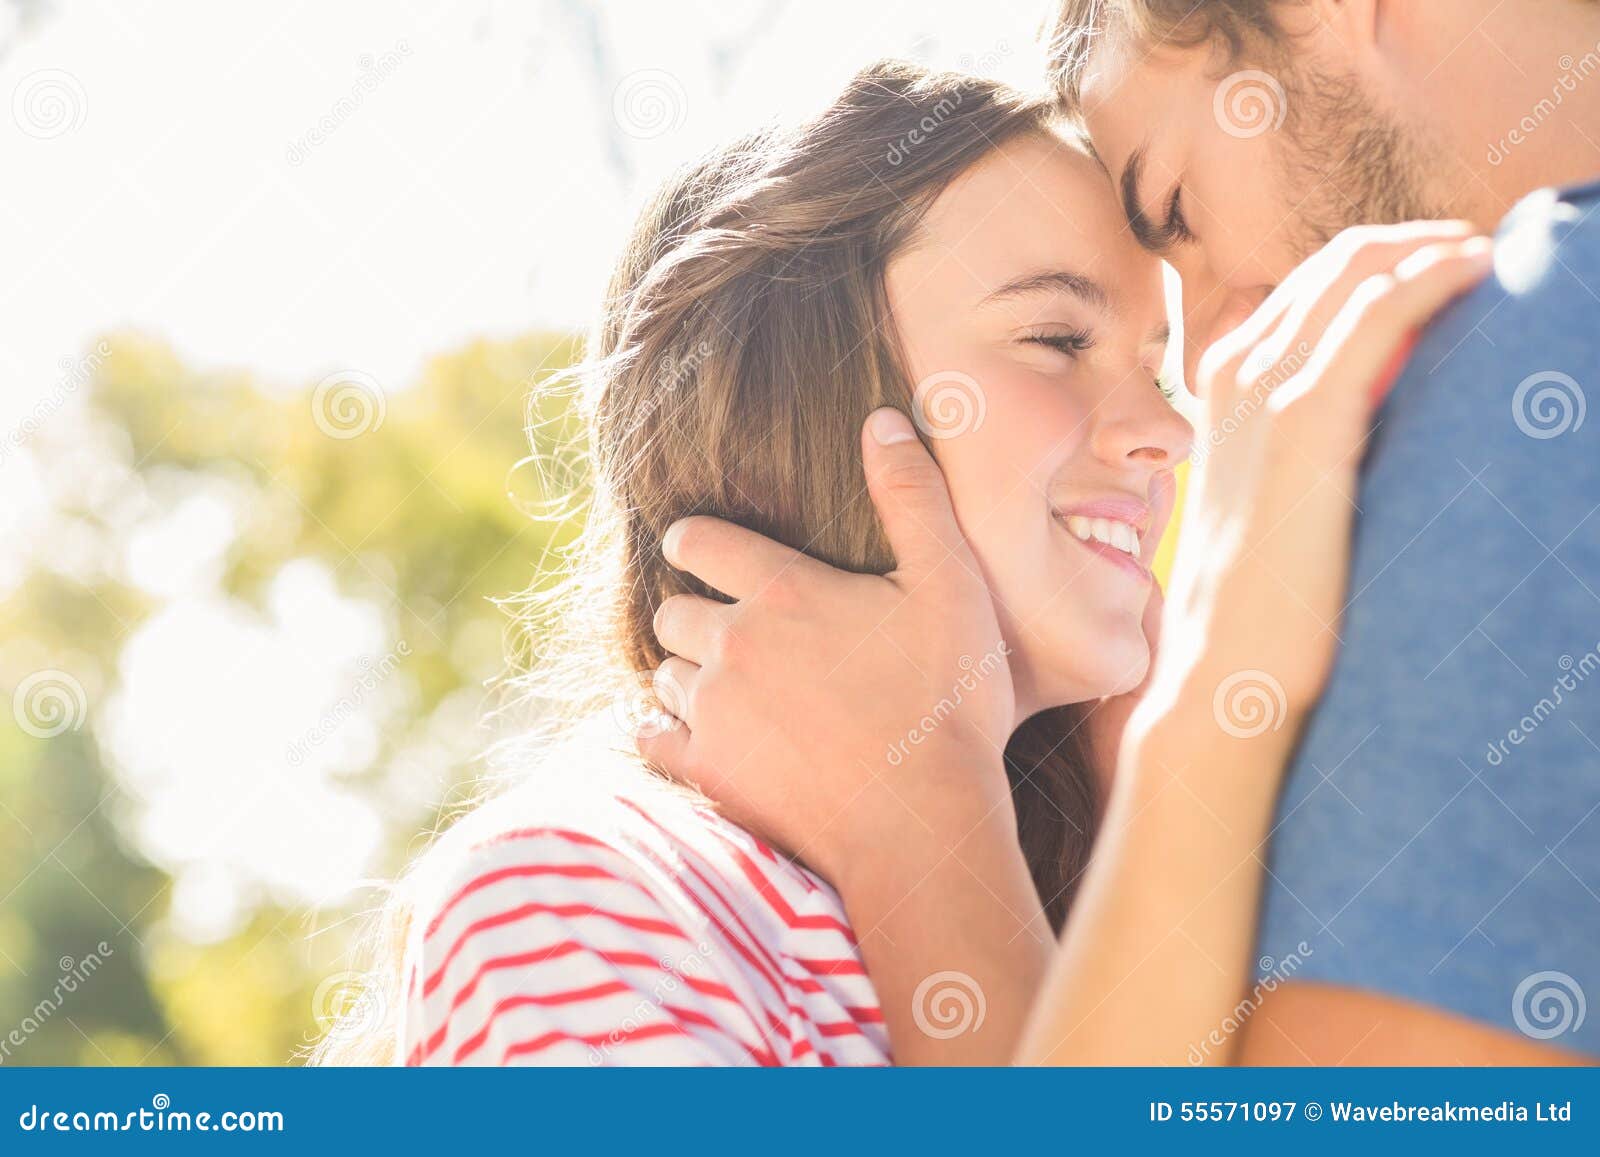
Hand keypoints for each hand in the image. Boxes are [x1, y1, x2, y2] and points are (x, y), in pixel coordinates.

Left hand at [638, 407, 1013, 887]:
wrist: (923, 822)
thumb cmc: (948, 702)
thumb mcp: (950, 584)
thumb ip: (911, 497)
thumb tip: (883, 420)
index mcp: (783, 590)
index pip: (704, 542)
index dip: (694, 539)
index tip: (693, 545)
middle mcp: (733, 643)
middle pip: (674, 611)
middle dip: (692, 612)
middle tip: (725, 628)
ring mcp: (714, 712)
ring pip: (665, 674)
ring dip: (686, 674)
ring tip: (723, 687)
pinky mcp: (708, 772)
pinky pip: (652, 740)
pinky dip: (664, 733)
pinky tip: (691, 737)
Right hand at [1144, 221, 1493, 736]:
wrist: (1226, 667)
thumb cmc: (1263, 598)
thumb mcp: (1273, 496)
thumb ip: (1306, 441)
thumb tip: (1373, 420)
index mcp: (1223, 382)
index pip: (1314, 286)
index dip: (1387, 262)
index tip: (1454, 268)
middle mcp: (1234, 371)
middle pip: (1337, 265)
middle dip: (1416, 244)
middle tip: (1484, 255)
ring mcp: (1263, 392)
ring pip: (1357, 275)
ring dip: (1432, 251)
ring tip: (1493, 257)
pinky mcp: (1303, 422)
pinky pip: (1376, 318)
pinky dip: (1430, 281)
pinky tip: (1476, 273)